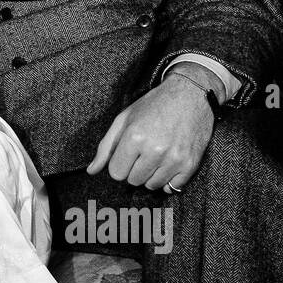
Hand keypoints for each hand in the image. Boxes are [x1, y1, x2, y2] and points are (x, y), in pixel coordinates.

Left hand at [86, 71, 214, 191]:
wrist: (191, 95)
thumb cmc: (154, 105)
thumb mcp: (124, 119)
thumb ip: (106, 147)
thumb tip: (91, 171)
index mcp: (135, 137)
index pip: (116, 173)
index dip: (119, 163)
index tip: (127, 153)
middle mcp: (155, 150)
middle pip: (133, 181)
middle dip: (134, 169)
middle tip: (143, 152)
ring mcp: (174, 159)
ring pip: (152, 186)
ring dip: (151, 174)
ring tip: (157, 155)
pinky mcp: (191, 164)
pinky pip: (172, 187)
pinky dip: (169, 179)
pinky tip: (168, 162)